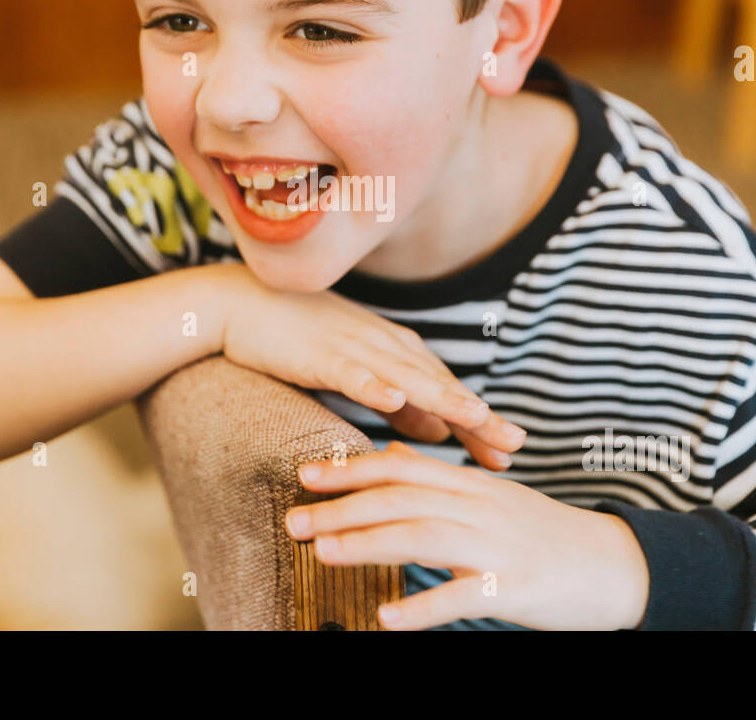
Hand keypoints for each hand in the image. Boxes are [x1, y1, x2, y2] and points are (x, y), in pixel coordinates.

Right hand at [220, 269, 525, 468]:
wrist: (241, 304)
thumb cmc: (299, 339)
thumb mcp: (360, 370)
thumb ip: (400, 399)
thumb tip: (442, 431)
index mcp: (395, 350)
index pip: (447, 389)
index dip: (480, 420)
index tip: (512, 451)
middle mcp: (383, 344)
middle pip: (439, 383)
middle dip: (478, 415)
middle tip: (514, 445)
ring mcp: (352, 345)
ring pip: (404, 375)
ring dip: (441, 396)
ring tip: (474, 417)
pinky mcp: (317, 352)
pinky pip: (348, 370)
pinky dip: (371, 383)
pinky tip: (391, 398)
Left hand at [284, 441, 650, 629]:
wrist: (615, 565)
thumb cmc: (546, 534)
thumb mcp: (493, 496)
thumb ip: (442, 480)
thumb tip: (395, 459)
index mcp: (471, 485)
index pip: (401, 469)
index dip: (351, 470)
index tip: (305, 474)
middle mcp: (480, 507)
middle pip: (402, 499)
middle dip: (343, 507)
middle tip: (294, 519)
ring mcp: (497, 546)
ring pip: (424, 535)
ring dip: (369, 543)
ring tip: (324, 552)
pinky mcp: (514, 587)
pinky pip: (461, 597)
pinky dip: (422, 606)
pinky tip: (387, 617)